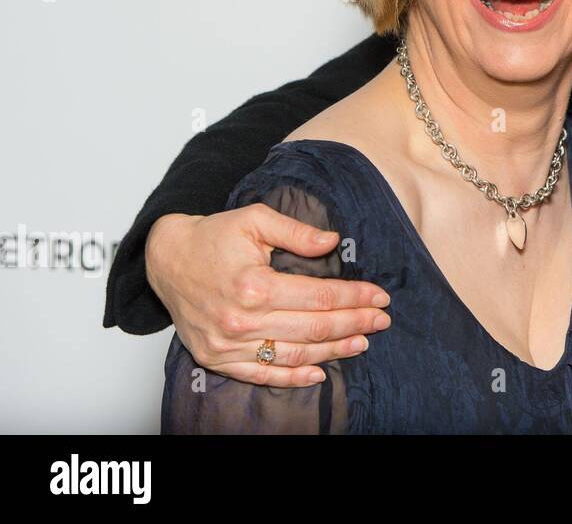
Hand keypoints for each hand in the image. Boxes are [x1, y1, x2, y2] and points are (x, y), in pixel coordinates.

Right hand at [145, 207, 391, 386]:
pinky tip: (319, 372)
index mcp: (254, 285)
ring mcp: (228, 345)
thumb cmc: (212, 237)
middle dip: (355, 323)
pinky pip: (261, 375)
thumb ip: (296, 232)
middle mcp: (241, 320)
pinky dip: (293, 376)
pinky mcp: (216, 359)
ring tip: (362, 341)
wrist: (166, 259)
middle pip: (313, 328)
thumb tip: (333, 242)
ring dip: (333, 351)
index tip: (380, 296)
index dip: (355, 297)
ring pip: (293, 354)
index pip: (320, 296)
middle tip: (382, 319)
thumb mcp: (255, 219)